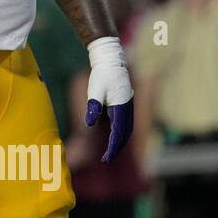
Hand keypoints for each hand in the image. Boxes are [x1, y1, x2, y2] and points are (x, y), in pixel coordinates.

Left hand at [86, 37, 133, 162]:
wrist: (111, 58)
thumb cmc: (101, 74)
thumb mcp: (94, 89)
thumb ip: (93, 106)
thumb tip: (89, 124)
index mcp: (122, 106)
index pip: (119, 133)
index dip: (112, 147)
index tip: (105, 158)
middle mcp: (128, 107)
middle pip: (125, 133)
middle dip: (117, 147)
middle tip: (106, 159)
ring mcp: (128, 105)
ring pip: (127, 128)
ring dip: (120, 141)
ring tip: (109, 151)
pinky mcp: (126, 102)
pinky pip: (125, 121)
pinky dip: (121, 132)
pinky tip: (114, 136)